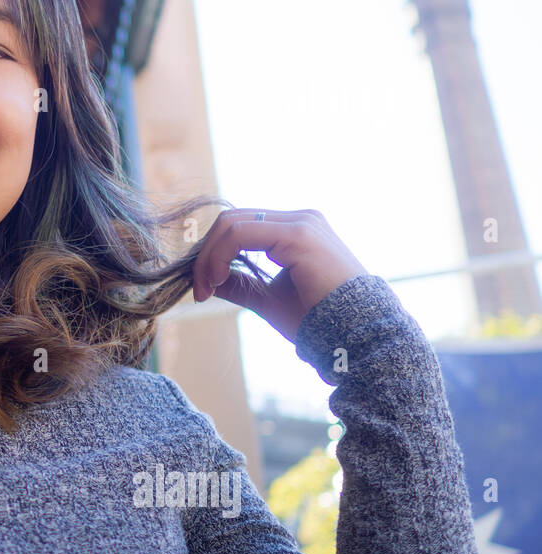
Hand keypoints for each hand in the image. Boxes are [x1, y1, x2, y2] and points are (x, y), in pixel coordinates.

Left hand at [191, 208, 368, 342]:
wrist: (355, 335)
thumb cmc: (317, 320)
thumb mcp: (268, 299)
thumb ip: (240, 284)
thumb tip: (210, 278)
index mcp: (296, 230)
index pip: (240, 227)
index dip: (213, 253)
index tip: (203, 289)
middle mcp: (300, 219)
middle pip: (231, 221)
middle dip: (205, 254)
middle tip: (199, 289)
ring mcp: (301, 222)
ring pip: (231, 224)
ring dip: (208, 257)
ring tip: (205, 289)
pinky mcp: (298, 234)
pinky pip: (240, 234)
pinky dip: (219, 256)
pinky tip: (216, 281)